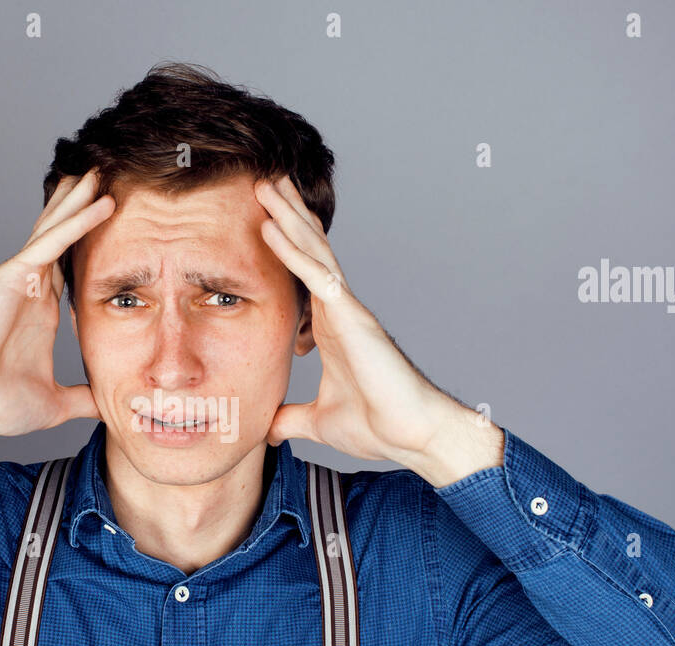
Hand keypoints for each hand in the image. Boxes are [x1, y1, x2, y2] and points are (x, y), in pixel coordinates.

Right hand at [0, 169, 113, 452]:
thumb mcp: (55, 404)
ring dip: (79, 200)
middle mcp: (30, 289)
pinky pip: (52, 242)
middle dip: (80, 207)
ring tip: (98, 172)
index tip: (109, 226)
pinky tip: (100, 203)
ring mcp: (20, 279)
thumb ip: (83, 400)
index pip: (70, 268)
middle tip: (102, 178)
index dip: (87, 244)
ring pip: (56, 229)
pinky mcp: (14, 277)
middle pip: (61, 238)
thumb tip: (107, 407)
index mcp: (40, 313)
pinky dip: (78, 222)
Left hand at [255, 175, 502, 485]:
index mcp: (332, 326)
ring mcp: (348, 309)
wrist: (412, 437)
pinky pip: (316, 277)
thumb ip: (290, 419)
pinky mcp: (353, 318)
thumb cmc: (378, 426)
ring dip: (287, 216)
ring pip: (313, 251)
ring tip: (264, 184)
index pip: (303, 274)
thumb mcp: (317, 422)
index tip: (262, 218)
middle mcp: (340, 309)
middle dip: (287, 214)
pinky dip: (291, 252)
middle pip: (309, 250)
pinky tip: (270, 228)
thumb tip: (265, 430)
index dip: (286, 244)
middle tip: (263, 181)